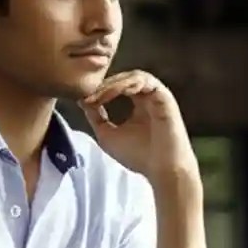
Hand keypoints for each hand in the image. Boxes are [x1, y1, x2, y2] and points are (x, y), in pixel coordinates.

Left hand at [79, 70, 198, 180]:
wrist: (162, 170)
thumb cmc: (139, 156)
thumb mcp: (108, 135)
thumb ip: (96, 118)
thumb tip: (83, 101)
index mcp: (138, 104)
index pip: (117, 87)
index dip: (100, 90)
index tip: (84, 100)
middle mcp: (148, 97)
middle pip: (124, 78)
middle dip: (105, 85)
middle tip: (90, 95)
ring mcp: (157, 96)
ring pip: (133, 77)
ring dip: (114, 84)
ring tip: (100, 95)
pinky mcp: (164, 96)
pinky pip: (145, 81)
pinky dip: (129, 84)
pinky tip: (117, 92)